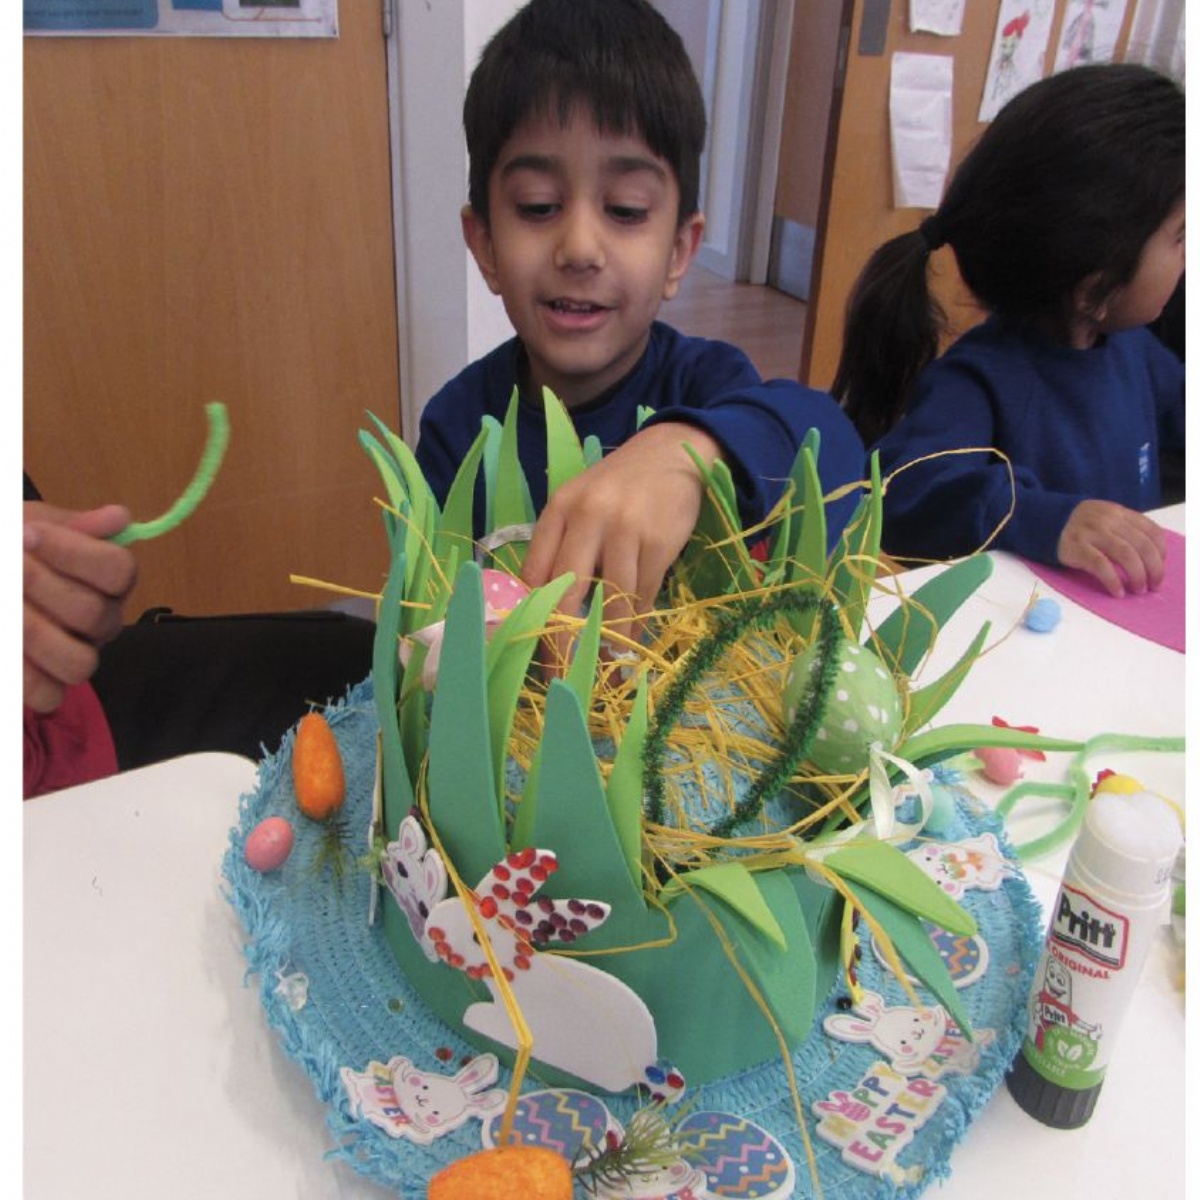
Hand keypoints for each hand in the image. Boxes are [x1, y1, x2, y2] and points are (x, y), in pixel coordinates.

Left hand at [23, 502, 137, 712]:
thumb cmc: (8, 551)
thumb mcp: (26, 526)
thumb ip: (67, 525)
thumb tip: (119, 517)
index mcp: (107, 581)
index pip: (119, 570)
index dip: (74, 553)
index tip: (26, 534)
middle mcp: (101, 622)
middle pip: (94, 613)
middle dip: (42, 586)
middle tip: (8, 569)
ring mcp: (76, 655)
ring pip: (79, 662)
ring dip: (33, 634)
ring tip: (6, 610)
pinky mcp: (46, 687)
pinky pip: (48, 695)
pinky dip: (22, 674)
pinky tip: (6, 648)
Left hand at [521, 422, 720, 658]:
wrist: (671, 453)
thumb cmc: (618, 488)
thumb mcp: (581, 506)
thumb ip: (562, 548)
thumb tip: (546, 610)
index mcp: (558, 510)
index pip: (534, 571)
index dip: (532, 617)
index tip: (530, 650)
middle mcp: (586, 516)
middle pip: (565, 591)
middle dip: (561, 640)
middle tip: (561, 674)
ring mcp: (623, 528)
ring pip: (609, 599)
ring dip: (608, 638)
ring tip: (605, 666)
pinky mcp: (657, 540)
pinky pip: (642, 593)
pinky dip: (637, 620)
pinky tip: (633, 639)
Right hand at [1056, 499, 1165, 597]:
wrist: (1041, 521)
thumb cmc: (1078, 527)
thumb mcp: (1104, 519)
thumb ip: (1124, 530)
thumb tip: (1148, 558)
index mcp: (1118, 512)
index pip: (1151, 531)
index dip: (1161, 553)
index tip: (1158, 568)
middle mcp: (1108, 520)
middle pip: (1142, 545)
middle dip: (1154, 569)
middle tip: (1153, 585)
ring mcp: (1092, 533)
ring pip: (1126, 555)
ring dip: (1137, 576)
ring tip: (1138, 590)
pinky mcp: (1076, 547)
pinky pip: (1101, 566)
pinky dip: (1113, 581)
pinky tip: (1117, 592)